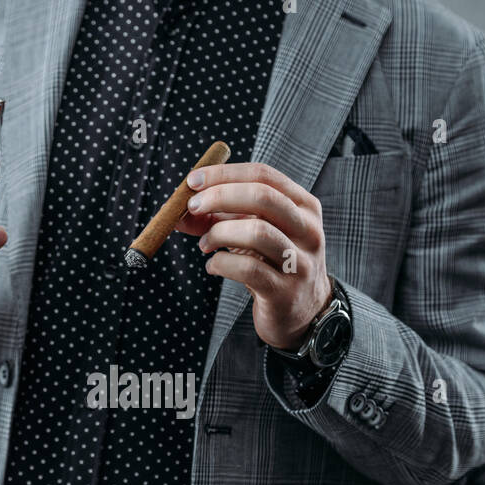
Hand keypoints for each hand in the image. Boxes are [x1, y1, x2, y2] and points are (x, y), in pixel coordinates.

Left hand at [177, 161, 332, 350]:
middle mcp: (308, 230)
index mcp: (303, 205)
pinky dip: (222, 264)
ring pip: (257, 233)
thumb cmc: (271, 262)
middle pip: (263, 197)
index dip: (225, 174)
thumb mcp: (250, 232)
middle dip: (220, 197)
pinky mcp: (285, 291)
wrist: (300, 311)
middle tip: (193, 207)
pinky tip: (213, 266)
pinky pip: (248, 270)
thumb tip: (177, 210)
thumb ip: (217, 216)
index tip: (193, 180)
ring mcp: (300, 262)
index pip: (263, 175)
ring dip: (219, 233)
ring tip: (205, 244)